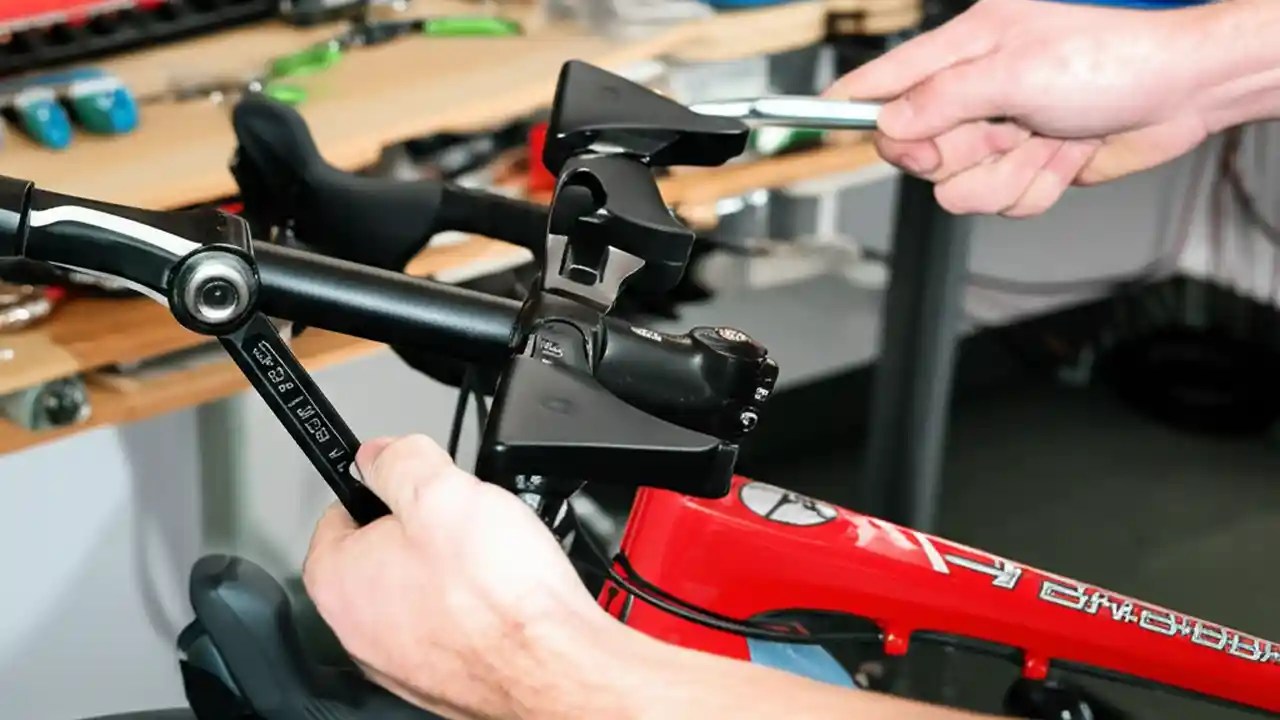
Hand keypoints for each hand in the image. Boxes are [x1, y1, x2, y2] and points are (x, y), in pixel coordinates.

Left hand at [302, 435, 616, 719]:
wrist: (554, 665)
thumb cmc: (496, 594)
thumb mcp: (440, 489)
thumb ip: (399, 460)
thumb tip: (380, 454)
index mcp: (338, 579)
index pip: (338, 512)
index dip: (381, 486)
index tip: (411, 481)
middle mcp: (357, 630)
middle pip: (379, 555)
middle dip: (421, 532)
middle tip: (462, 523)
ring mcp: (399, 662)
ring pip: (418, 592)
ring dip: (450, 573)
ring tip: (489, 563)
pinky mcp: (442, 679)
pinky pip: (450, 627)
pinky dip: (473, 610)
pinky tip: (502, 599)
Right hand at [825, 0, 1224, 215]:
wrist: (1184, 95)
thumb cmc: (1113, 62)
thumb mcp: (1015, 71)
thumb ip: (942, 98)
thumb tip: (889, 121)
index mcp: (967, 48)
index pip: (887, 80)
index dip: (850, 103)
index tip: (814, 119)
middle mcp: (977, 92)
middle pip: (916, 148)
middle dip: (958, 152)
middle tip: (996, 132)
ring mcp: (1001, 132)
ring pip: (957, 187)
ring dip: (1005, 174)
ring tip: (1045, 141)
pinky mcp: (1026, 166)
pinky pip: (1001, 202)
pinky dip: (1035, 187)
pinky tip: (1064, 155)